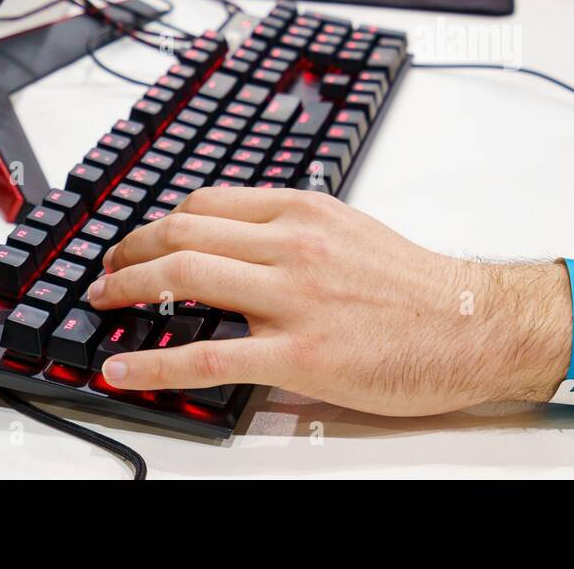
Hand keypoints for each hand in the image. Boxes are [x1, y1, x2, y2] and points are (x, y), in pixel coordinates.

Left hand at [87, 188, 568, 415]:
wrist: (471, 325)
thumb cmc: (419, 286)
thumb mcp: (352, 232)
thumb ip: (297, 232)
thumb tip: (245, 245)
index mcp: (305, 211)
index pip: (208, 202)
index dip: (158, 221)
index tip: (140, 239)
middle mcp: (293, 244)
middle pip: (182, 231)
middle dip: (129, 252)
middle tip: (107, 272)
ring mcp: (294, 298)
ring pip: (185, 277)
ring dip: (128, 290)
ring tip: (102, 304)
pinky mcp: (299, 353)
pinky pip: (208, 357)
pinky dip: (153, 365)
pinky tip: (122, 370)